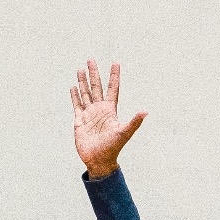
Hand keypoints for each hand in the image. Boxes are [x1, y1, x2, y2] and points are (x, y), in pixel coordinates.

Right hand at [69, 61, 144, 179]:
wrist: (98, 160)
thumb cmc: (113, 148)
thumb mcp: (124, 133)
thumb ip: (134, 122)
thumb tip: (146, 111)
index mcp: (110, 110)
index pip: (113, 88)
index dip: (114, 76)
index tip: (115, 62)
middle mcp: (100, 110)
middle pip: (96, 87)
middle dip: (94, 73)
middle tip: (90, 59)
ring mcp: (89, 115)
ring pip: (85, 94)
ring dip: (83, 82)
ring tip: (80, 69)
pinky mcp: (79, 121)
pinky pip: (76, 105)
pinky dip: (74, 96)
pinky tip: (73, 87)